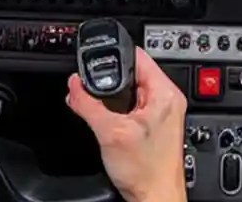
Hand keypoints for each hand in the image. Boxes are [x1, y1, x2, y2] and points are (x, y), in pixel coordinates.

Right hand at [66, 49, 186, 201]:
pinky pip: (132, 105)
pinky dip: (117, 108)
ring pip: (131, 89)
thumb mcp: (110, 132)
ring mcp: (162, 112)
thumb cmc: (147, 171)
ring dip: (112, 94)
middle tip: (89, 86)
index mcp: (164, 93)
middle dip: (109, 77)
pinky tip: (106, 117)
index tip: (96, 58)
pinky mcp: (155, 125)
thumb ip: (88, 104)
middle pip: (133, 71)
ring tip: (96, 103)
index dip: (115, 54)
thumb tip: (74, 85)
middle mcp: (167, 99)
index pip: (139, 56)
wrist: (155, 198)